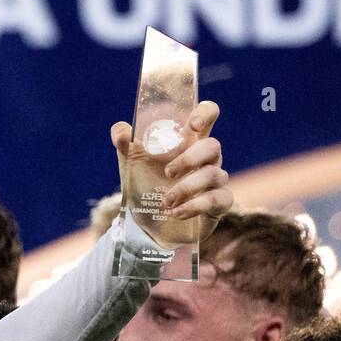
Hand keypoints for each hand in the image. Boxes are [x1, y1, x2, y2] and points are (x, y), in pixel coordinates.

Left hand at [110, 100, 231, 243]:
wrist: (148, 227)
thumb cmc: (146, 188)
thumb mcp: (131, 166)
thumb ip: (125, 145)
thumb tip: (121, 131)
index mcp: (189, 141)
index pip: (208, 114)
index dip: (205, 113)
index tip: (192, 125)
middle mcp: (206, 158)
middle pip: (213, 146)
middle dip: (189, 159)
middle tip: (167, 173)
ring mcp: (215, 181)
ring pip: (214, 174)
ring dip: (186, 188)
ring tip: (166, 202)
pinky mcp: (219, 204)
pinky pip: (217, 199)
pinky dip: (194, 206)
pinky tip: (176, 213)